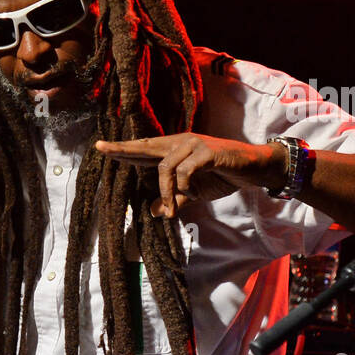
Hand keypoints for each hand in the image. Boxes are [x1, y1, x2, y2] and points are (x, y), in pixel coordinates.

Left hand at [95, 133, 284, 217]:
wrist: (254, 168)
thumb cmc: (222, 175)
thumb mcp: (194, 192)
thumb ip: (174, 199)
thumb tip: (153, 212)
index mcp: (174, 148)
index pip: (144, 148)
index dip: (123, 149)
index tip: (100, 147)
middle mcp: (180, 142)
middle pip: (146, 146)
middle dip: (123, 149)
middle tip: (102, 149)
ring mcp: (194, 144)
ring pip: (166, 168)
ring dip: (166, 192)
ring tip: (171, 211)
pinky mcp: (208, 152)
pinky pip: (186, 171)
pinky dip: (184, 187)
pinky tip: (192, 196)